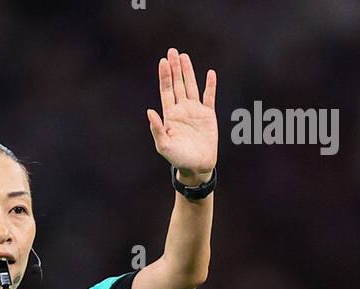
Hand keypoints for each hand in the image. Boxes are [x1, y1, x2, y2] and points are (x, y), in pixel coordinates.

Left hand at [147, 48, 217, 181]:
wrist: (197, 167)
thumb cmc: (178, 159)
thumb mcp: (164, 145)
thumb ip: (156, 129)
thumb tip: (149, 111)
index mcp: (170, 115)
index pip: (166, 91)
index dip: (164, 76)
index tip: (163, 61)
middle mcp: (182, 110)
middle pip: (177, 84)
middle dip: (174, 68)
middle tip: (172, 51)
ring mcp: (195, 111)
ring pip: (191, 86)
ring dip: (188, 72)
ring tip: (184, 56)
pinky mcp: (208, 115)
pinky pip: (209, 97)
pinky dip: (210, 85)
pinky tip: (210, 74)